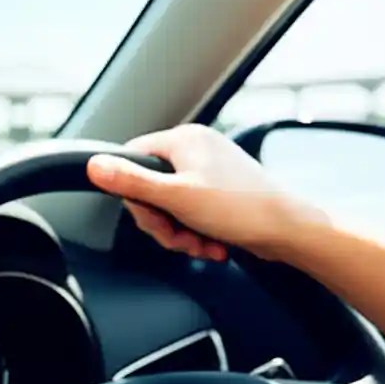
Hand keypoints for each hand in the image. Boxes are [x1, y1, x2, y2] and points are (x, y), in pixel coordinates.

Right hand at [87, 124, 324, 261]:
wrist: (290, 230)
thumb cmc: (243, 209)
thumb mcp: (176, 197)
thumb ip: (131, 182)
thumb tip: (94, 165)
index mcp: (184, 140)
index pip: (133, 158)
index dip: (134, 193)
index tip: (149, 213)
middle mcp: (196, 149)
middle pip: (151, 187)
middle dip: (162, 221)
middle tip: (177, 236)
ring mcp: (210, 170)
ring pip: (171, 205)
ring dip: (180, 231)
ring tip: (199, 243)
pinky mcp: (221, 191)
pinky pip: (192, 212)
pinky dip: (197, 232)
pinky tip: (211, 244)